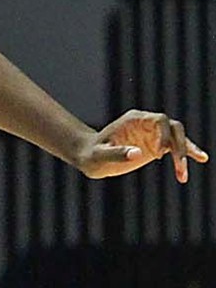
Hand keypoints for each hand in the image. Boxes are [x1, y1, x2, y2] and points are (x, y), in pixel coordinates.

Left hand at [76, 109, 207, 182]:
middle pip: (173, 129)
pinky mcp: (156, 147)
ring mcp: (153, 135)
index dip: (164, 134)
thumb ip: (116, 154)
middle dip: (180, 146)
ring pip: (178, 139)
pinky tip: (197, 162)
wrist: (90, 157)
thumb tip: (137, 153)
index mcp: (135, 119)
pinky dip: (185, 157)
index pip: (160, 120)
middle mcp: (148, 124)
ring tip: (192, 168)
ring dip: (186, 153)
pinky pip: (175, 150)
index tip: (160, 153)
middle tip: (179, 166)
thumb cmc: (91, 155)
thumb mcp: (100, 156)